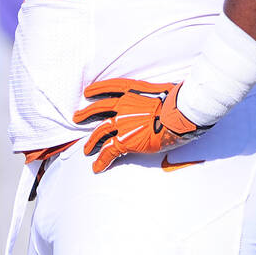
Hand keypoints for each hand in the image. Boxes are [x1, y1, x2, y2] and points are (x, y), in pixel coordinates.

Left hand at [72, 78, 204, 172]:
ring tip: (86, 150)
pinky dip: (101, 160)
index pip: (110, 88)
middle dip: (86, 114)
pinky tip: (97, 166)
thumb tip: (166, 97)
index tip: (88, 92)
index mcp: (132, 91)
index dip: (97, 90)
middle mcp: (123, 105)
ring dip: (91, 142)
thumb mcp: (165, 90)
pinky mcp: (125, 140)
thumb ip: (157, 95)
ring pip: (100, 132)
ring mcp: (122, 123)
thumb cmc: (178, 101)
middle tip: (77, 117)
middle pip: (99, 109)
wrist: (179, 114)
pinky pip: (108, 151)